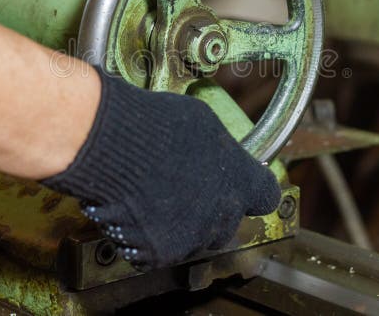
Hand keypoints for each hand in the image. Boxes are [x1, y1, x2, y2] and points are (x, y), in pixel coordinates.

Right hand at [40, 68, 280, 269]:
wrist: (113, 144)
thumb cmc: (155, 125)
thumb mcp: (202, 124)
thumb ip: (219, 151)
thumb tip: (218, 155)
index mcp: (240, 181)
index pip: (265, 197)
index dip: (251, 193)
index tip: (242, 187)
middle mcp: (222, 214)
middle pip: (226, 224)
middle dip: (209, 211)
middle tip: (184, 189)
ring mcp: (191, 237)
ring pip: (192, 241)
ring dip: (179, 226)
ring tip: (153, 196)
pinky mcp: (159, 253)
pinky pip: (157, 253)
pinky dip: (146, 240)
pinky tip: (135, 212)